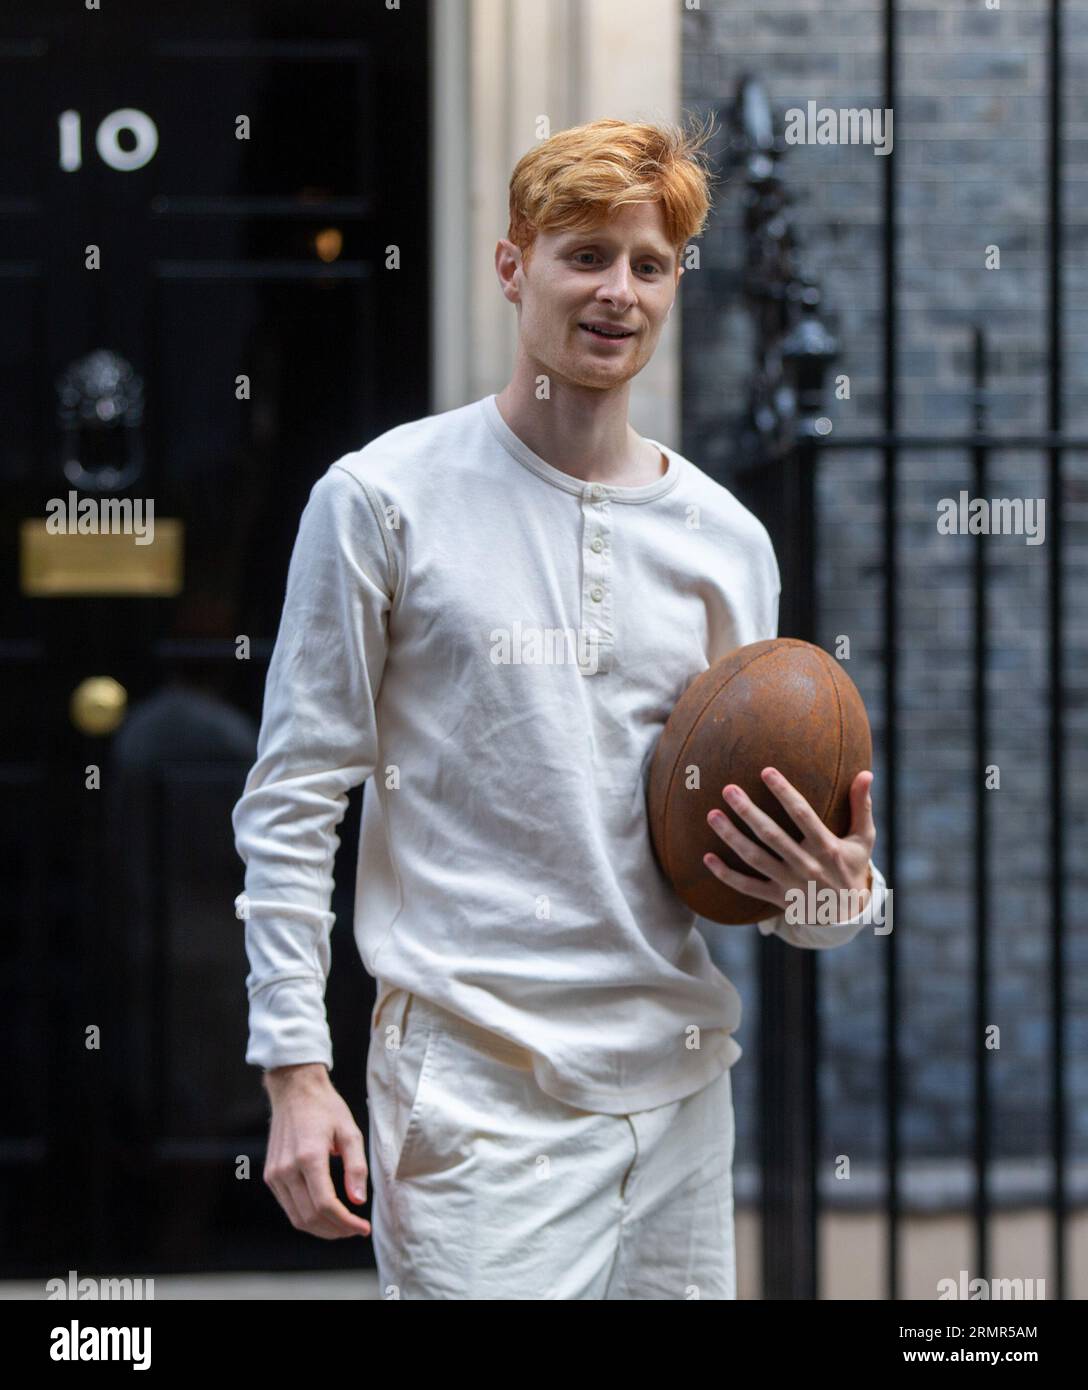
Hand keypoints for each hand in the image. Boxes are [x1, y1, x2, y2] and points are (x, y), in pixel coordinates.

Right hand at [262, 1063, 371, 1238]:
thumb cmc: (325, 1108)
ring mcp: (275, 1174)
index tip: (364, 1228)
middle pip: (310, 1217)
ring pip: (297, 1217)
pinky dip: (307, 1217)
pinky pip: (289, 1207)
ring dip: (322, 1229)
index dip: (346, 1222)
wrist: (294, 1091)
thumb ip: (356, 1167)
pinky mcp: (270, 1175)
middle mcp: (287, 1168)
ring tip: (343, 1226)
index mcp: (308, 1156)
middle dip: (336, 1230)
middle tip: (356, 1229)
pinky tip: (325, 1214)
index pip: (326, 1204)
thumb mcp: (350, 1132)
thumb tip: (358, 1201)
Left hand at [703, 767, 875, 924]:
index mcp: (827, 846)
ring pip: (755, 858)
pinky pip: (747, 887)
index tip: (766, 771)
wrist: (849, 915)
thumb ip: (861, 806)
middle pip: (772, 835)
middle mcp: (806, 865)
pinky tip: (707, 858)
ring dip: (731, 837)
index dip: (784, 793)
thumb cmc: (853, 867)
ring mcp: (789, 883)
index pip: (802, 814)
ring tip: (712, 815)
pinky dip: (726, 875)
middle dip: (748, 812)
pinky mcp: (777, 898)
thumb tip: (866, 772)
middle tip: (728, 789)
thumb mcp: (864, 839)